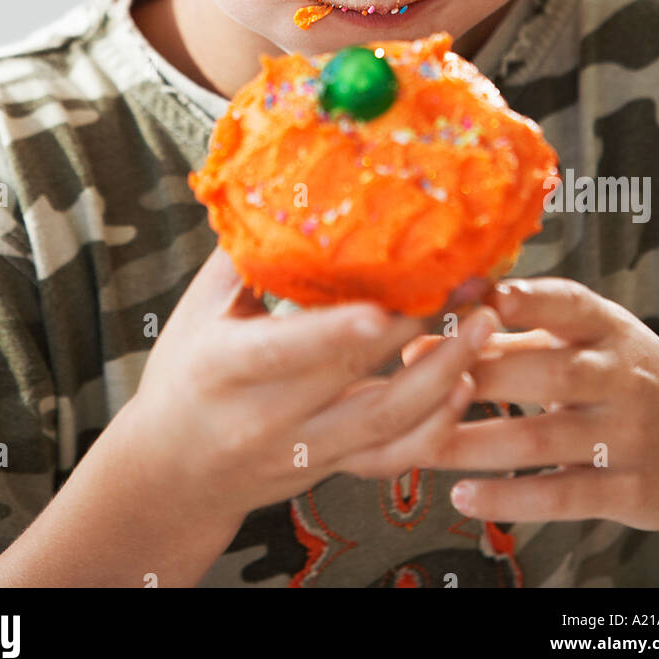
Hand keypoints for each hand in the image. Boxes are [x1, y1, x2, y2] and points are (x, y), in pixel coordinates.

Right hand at [129, 245, 500, 522]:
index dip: (338, 330)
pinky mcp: (330, 471)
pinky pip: (393, 460)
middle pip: (355, 378)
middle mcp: (267, 416)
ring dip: (445, 374)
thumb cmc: (185, 372)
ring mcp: (303, 450)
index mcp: (225, 366)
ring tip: (485, 325)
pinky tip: (463, 385)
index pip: (286, 349)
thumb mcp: (199, 308)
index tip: (388, 305)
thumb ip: (247, 254)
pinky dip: (436, 428)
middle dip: (419, 328)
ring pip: (387, 424)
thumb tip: (292, 185)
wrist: (173, 473)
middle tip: (470, 281)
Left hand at [403, 276, 658, 535]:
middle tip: (418, 378)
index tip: (482, 296)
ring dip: (476, 444)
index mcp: (610, 329)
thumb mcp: (592, 344)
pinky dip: (510, 497)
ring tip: (421, 445)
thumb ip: (518, 336)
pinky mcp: (630, 492)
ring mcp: (628, 436)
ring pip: (545, 439)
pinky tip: (467, 495)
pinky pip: (563, 496)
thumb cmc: (632, 381)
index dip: (527, 299)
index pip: (569, 304)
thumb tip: (433, 333)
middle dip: (480, 375)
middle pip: (548, 373)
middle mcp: (622, 377)